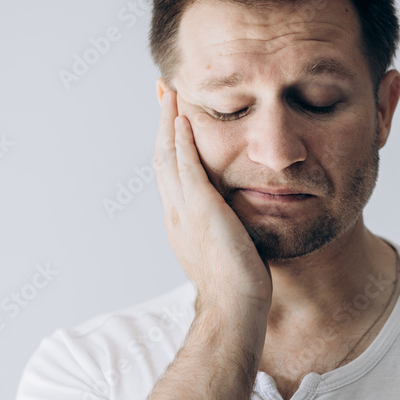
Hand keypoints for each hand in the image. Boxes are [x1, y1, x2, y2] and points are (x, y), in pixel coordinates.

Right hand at [153, 90, 272, 340]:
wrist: (233, 308)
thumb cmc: (237, 286)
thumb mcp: (228, 246)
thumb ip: (226, 225)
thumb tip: (236, 217)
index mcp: (181, 220)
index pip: (171, 170)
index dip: (169, 140)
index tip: (172, 114)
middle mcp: (176, 212)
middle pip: (162, 155)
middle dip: (163, 121)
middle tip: (164, 90)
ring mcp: (185, 210)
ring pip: (168, 156)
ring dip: (168, 121)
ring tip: (171, 92)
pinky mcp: (201, 210)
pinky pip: (186, 167)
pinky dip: (182, 141)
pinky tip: (184, 118)